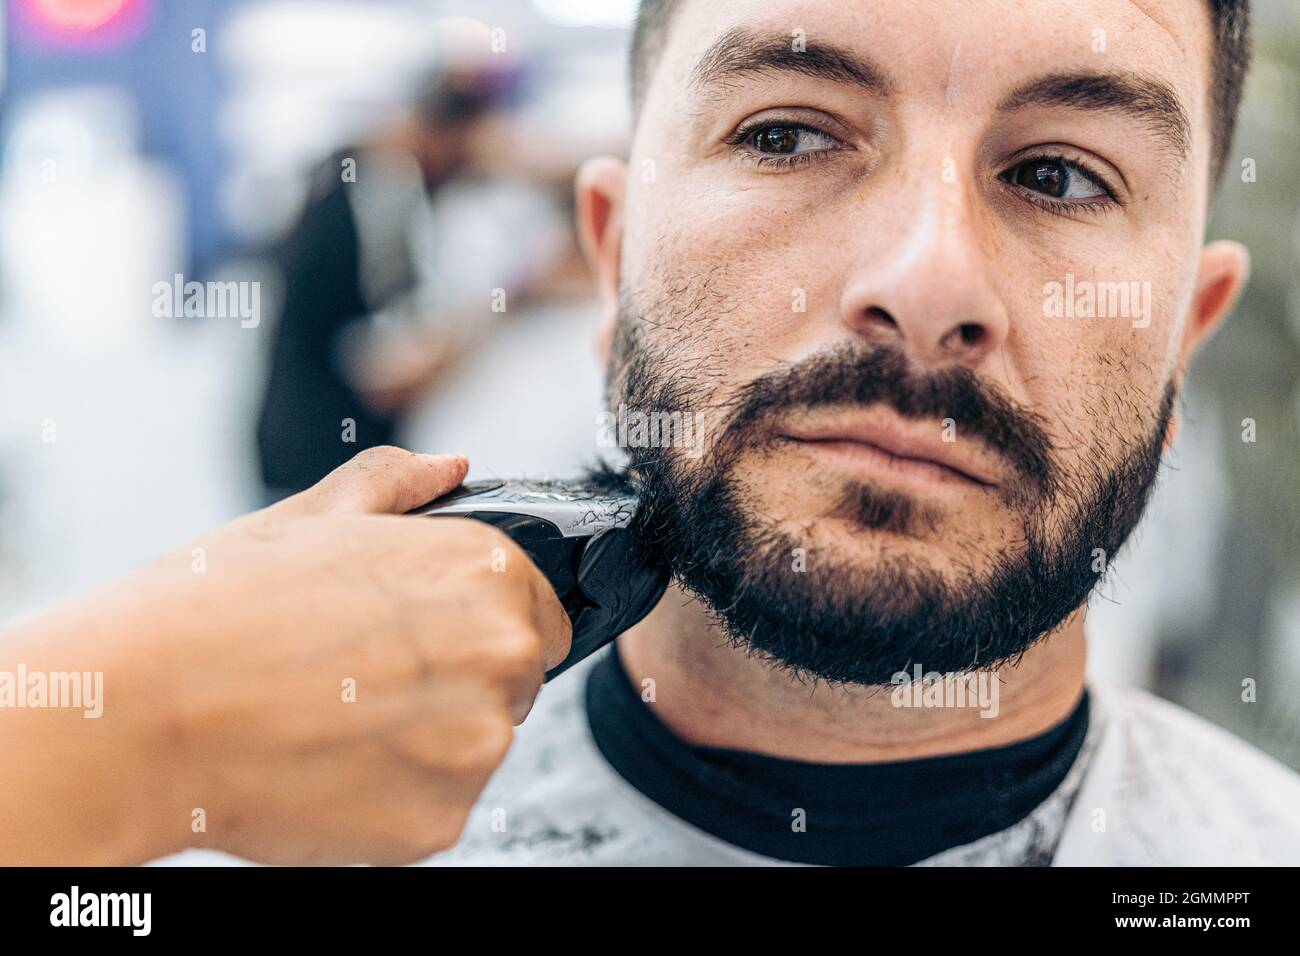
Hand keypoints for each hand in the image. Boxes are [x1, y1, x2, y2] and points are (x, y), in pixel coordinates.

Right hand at [0, 447, 570, 865]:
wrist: (139, 711)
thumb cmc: (217, 608)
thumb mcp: (312, 516)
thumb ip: (399, 484)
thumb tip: (454, 467)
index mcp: (485, 571)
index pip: (541, 610)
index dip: (486, 623)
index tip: (434, 637)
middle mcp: (501, 653)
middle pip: (514, 681)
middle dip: (457, 680)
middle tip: (364, 676)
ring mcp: (475, 745)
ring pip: (476, 746)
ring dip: (426, 740)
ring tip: (335, 718)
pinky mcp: (440, 821)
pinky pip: (439, 806)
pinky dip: (396, 796)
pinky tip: (331, 764)